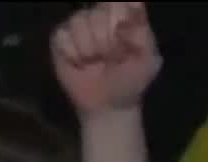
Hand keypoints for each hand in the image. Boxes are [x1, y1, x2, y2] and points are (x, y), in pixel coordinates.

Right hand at [51, 2, 161, 117]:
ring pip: (78, 21)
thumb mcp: (148, 58)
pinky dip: (72, 54)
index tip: (123, 35)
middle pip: (98, 11)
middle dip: (105, 40)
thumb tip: (125, 14)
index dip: (120, 17)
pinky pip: (61, 36)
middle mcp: (101, 14)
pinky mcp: (60, 40)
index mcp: (124, 14)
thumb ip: (142, 32)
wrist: (109, 105)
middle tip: (111, 58)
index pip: (118, 1)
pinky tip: (79, 64)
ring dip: (89, 48)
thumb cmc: (131, 80)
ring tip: (95, 62)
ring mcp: (78, 26)